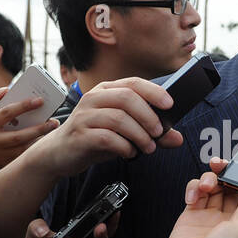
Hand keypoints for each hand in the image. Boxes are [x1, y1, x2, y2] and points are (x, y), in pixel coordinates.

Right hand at [0, 86, 59, 168]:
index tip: (40, 100)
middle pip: (19, 136)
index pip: (7, 113)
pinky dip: (35, 150)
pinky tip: (45, 143)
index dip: (24, 106)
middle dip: (39, 129)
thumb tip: (7, 90)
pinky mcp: (4, 164)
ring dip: (40, 141)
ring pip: (24, 150)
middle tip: (55, 122)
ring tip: (53, 132)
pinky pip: (23, 158)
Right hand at [36, 77, 184, 179]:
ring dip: (139, 135)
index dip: (153, 92)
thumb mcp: (124, 134)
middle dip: (148, 116)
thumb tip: (178, 138)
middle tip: (159, 133)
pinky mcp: (79, 135)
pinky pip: (106, 138)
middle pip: (127, 98)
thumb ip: (150, 133)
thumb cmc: (94, 138)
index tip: (170, 105)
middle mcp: (93, 98)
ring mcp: (84, 116)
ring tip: (148, 148)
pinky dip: (124, 146)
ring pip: (118, 118)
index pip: (133, 83)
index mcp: (106, 91)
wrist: (59, 154)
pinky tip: (129, 153)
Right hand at [160, 159, 237, 237]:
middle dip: (226, 171)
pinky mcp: (190, 216)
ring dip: (209, 178)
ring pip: (212, 185)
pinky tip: (193, 197)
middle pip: (229, 184)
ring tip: (206, 187)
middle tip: (220, 164)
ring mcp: (208, 215)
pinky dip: (194, 188)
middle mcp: (228, 216)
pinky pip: (194, 192)